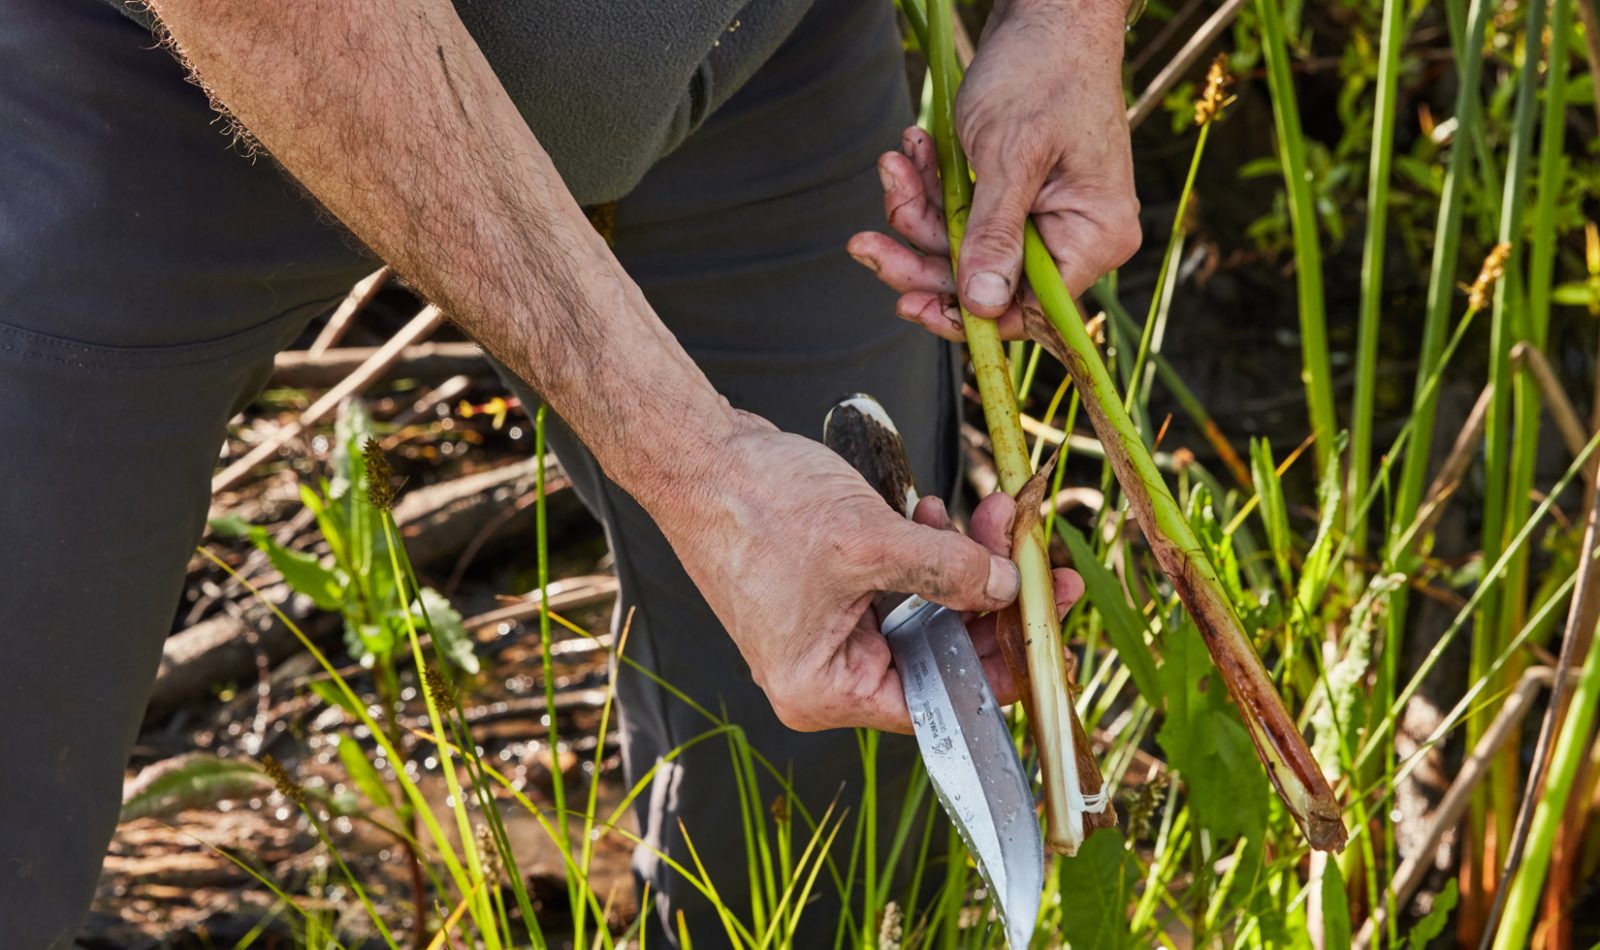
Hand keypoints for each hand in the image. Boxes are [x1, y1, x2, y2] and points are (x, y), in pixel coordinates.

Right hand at [653, 413, 1080, 732]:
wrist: (696, 456)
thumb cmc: (757, 506)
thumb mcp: (868, 541)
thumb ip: (946, 570)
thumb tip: (1006, 587)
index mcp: (826, 690)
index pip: (939, 701)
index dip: (1000, 662)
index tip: (1048, 626)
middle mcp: (827, 672)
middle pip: (937, 651)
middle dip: (988, 598)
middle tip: (1035, 560)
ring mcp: (826, 631)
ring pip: (924, 610)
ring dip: (960, 563)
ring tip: (991, 515)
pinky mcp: (827, 591)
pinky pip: (898, 583)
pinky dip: (925, 550)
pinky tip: (936, 512)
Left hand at [847, 1, 1138, 340]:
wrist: (1049, 11)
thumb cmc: (1041, 71)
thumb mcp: (1010, 156)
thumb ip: (994, 233)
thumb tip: (983, 306)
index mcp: (1094, 237)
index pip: (1027, 310)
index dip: (963, 313)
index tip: (905, 301)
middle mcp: (1076, 236)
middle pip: (986, 281)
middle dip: (920, 253)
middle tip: (864, 242)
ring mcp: (1046, 215)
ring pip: (965, 245)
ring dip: (919, 210)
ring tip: (893, 166)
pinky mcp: (1018, 194)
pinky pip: (965, 212)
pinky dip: (932, 186)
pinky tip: (911, 153)